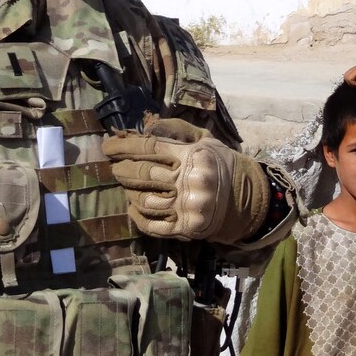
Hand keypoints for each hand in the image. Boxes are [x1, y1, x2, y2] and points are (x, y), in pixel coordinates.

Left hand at [102, 117, 267, 243]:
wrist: (248, 200)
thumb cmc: (222, 165)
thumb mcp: (206, 140)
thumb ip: (177, 130)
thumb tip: (146, 127)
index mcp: (193, 156)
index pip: (149, 147)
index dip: (124, 146)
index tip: (107, 146)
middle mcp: (190, 181)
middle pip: (142, 173)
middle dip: (121, 168)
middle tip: (114, 166)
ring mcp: (187, 207)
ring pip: (143, 199)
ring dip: (128, 191)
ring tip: (125, 185)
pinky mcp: (186, 229)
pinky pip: (152, 225)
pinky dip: (137, 216)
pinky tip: (132, 206)